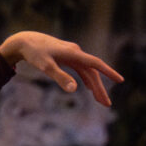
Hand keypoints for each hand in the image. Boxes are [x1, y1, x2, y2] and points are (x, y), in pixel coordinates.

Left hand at [0, 31, 122, 106]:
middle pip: (92, 72)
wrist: (25, 41)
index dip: (108, 72)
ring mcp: (72, 54)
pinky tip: (89, 88)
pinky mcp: (67, 56)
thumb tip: (74, 90)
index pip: (95, 64)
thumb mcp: (46, 67)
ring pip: (87, 72)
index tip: (120, 80)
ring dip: (94, 86)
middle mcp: (76, 52)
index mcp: (74, 54)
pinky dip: (86, 79)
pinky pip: (81, 69)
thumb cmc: (34, 53)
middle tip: (107, 105)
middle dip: (100, 88)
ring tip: (100, 101)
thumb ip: (60, 77)